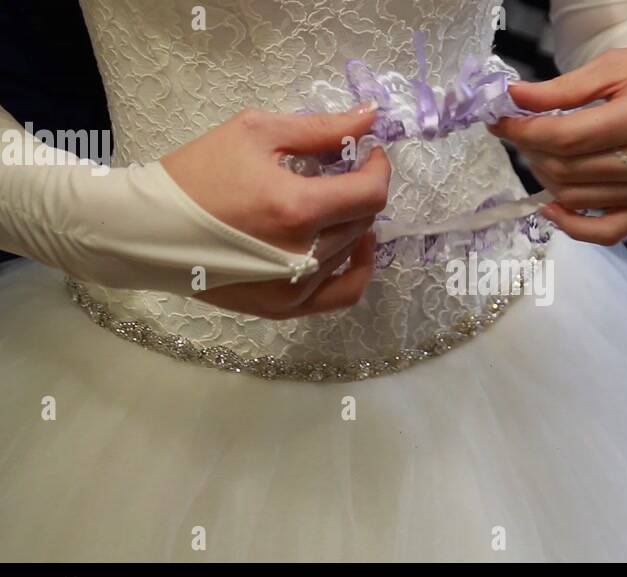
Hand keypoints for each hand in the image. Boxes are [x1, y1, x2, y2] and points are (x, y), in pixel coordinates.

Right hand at [162, 104, 389, 317]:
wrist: (146, 228)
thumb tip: (371, 116)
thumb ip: (321, 127)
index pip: (370, 193)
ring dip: (350, 224)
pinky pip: (342, 293)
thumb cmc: (196, 173)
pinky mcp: (284, 308)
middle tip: (340, 174)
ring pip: (353, 252)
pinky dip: (354, 268)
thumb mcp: (257, 134)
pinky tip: (345, 245)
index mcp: (296, 209)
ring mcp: (295, 289)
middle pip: (362, 221)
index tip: (368, 153)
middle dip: (359, 192)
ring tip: (328, 205)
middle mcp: (303, 256)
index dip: (378, 168)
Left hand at [490, 43, 626, 244]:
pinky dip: (572, 226)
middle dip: (530, 150)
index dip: (523, 131)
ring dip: (544, 177)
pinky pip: (605, 233)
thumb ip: (564, 88)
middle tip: (520, 131)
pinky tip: (552, 207)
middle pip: (566, 168)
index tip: (500, 120)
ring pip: (576, 197)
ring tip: (539, 152)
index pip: (565, 137)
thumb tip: (515, 98)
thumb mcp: (618, 67)